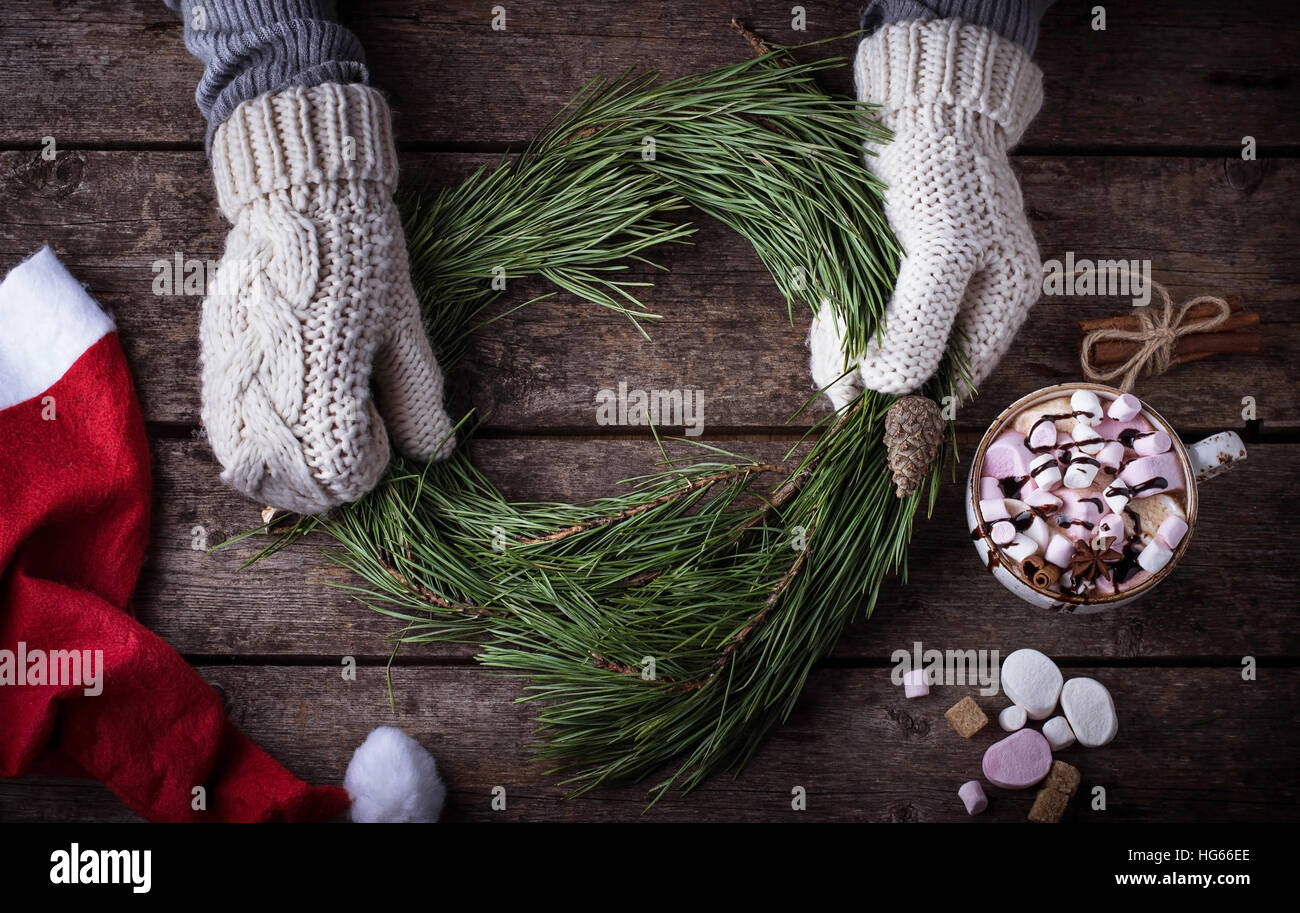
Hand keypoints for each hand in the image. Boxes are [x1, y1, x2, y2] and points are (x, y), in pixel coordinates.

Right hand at [201, 84, 453, 513]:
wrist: (302, 200)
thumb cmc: (364, 263)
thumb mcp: (404, 332)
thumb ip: (416, 399)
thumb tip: (435, 454)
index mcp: (328, 375)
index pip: (340, 471)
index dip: (367, 467)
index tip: (380, 429)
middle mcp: (272, 382)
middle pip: (292, 482)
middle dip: (329, 482)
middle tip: (353, 446)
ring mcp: (235, 372)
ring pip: (248, 468)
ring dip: (286, 475)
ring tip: (317, 446)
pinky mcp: (214, 358)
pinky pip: (221, 431)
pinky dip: (251, 450)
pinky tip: (281, 431)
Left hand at [809, 19, 1043, 408]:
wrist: (915, 102)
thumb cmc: (943, 172)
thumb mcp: (941, 251)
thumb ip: (921, 321)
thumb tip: (894, 388)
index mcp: (1002, 298)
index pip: (962, 371)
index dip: (922, 403)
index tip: (883, 433)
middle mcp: (968, 296)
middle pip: (920, 359)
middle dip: (879, 385)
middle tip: (843, 412)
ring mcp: (926, 280)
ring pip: (885, 338)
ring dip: (855, 364)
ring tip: (830, 394)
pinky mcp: (888, 262)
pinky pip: (863, 312)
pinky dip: (843, 334)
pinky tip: (826, 360)